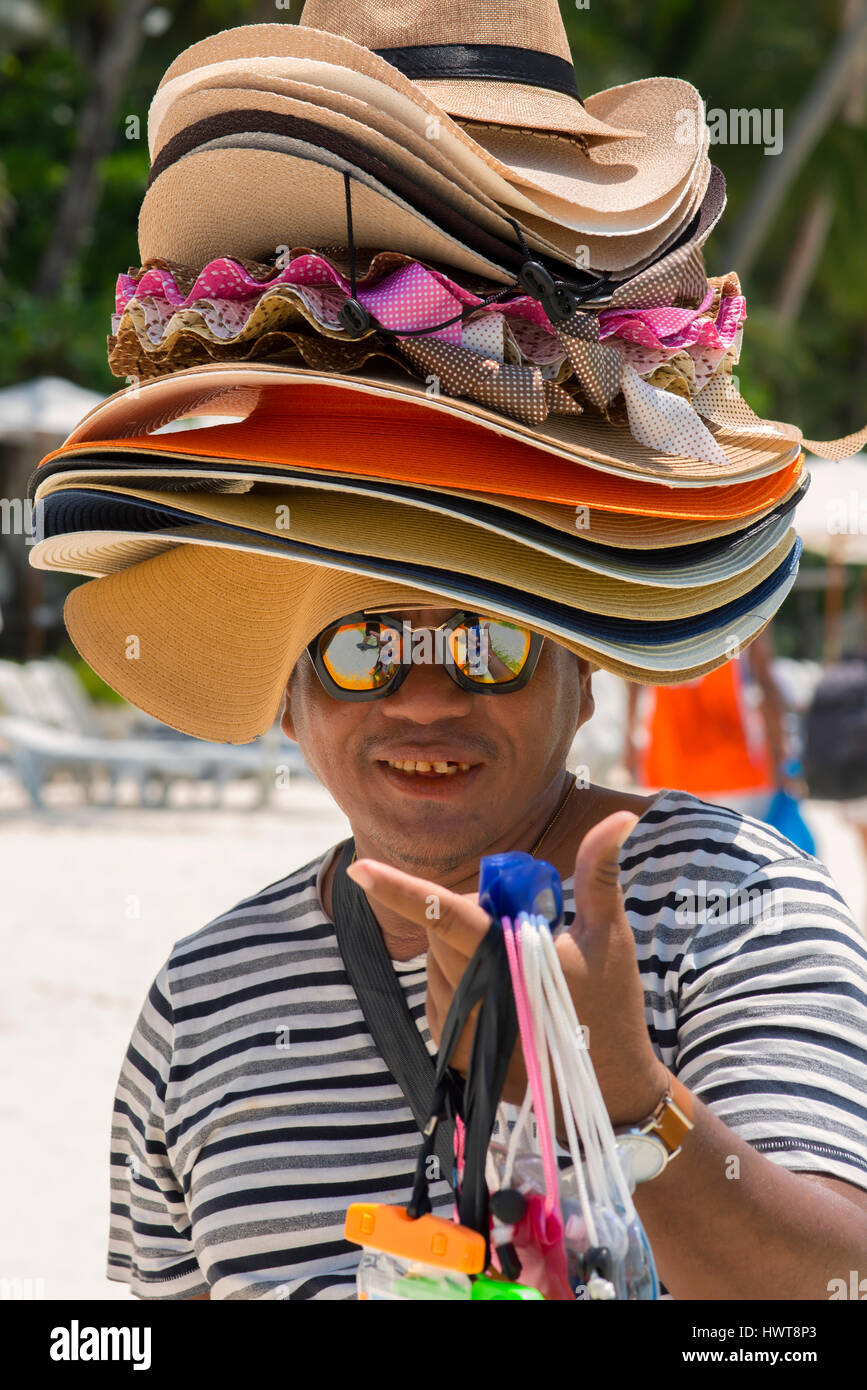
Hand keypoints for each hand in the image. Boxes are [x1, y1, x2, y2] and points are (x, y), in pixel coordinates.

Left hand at [347, 812, 668, 1125]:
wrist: (609, 1092)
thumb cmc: (612, 1006)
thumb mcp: (608, 933)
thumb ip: (598, 871)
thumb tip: (621, 816)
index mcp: (508, 962)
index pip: (446, 915)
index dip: (399, 891)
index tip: (360, 869)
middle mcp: (475, 999)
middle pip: (442, 930)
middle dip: (469, 913)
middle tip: (523, 929)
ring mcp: (461, 1032)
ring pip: (437, 962)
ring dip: (463, 950)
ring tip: (518, 970)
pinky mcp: (455, 1056)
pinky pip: (439, 996)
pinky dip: (461, 982)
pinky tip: (501, 994)